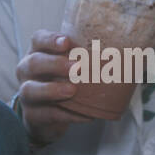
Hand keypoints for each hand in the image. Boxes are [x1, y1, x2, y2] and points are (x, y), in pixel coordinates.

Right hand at [14, 30, 92, 147]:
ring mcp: (26, 93)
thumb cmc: (62, 81)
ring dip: (52, 89)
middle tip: (77, 67)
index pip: (38, 39)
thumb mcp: (69, 66)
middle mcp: (27, 70)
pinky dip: (67, 115)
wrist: (46, 114)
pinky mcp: (32, 115)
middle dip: (54, 64)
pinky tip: (85, 115)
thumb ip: (86, 57)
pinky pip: (47, 114)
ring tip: (72, 90)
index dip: (51, 40)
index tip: (67, 42)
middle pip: (33, 63)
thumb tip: (127, 52)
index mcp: (38, 52)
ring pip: (31, 89)